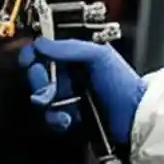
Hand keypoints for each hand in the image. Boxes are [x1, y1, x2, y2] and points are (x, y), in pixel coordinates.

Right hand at [18, 38, 146, 146]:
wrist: (134, 119)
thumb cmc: (122, 85)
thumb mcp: (98, 56)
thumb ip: (68, 48)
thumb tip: (40, 43)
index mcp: (77, 54)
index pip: (44, 49)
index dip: (33, 54)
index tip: (30, 61)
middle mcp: (70, 73)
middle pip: (38, 73)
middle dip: (39, 81)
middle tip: (47, 88)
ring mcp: (69, 96)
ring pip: (41, 97)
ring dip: (48, 103)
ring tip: (62, 108)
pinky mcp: (69, 116)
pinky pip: (51, 116)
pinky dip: (56, 119)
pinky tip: (68, 120)